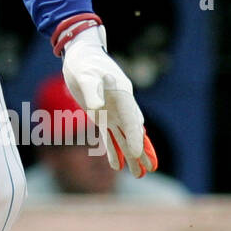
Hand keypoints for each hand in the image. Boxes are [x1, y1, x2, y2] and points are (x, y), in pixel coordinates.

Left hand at [60, 25, 158, 177]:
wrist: (80, 55)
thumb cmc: (84, 62)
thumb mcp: (85, 75)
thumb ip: (92, 91)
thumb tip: (97, 109)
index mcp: (122, 95)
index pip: (132, 121)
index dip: (136, 138)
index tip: (138, 154)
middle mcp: (121, 106)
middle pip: (134, 132)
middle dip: (142, 151)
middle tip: (150, 169)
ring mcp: (113, 111)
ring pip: (124, 137)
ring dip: (130, 155)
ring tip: (139, 174)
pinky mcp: (101, 115)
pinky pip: (110, 136)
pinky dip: (113, 150)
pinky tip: (117, 165)